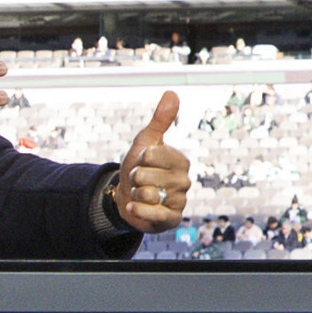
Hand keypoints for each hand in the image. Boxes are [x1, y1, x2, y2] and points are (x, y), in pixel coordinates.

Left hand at [108, 92, 187, 231]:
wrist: (127, 197)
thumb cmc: (139, 167)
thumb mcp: (146, 142)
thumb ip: (160, 120)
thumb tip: (172, 93)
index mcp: (180, 160)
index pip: (152, 155)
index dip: (139, 159)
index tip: (142, 162)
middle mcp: (184, 181)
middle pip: (146, 176)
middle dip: (134, 178)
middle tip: (139, 181)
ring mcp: (179, 202)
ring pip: (148, 195)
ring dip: (135, 195)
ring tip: (140, 195)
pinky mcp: (172, 220)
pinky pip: (154, 214)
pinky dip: (138, 210)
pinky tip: (134, 206)